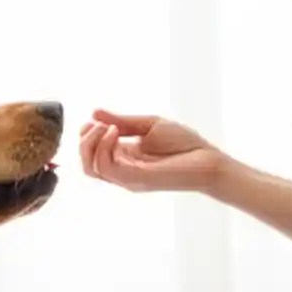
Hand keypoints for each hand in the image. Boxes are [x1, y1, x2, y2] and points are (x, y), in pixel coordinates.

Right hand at [78, 110, 227, 193]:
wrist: (208, 160)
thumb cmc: (184, 144)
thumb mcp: (148, 125)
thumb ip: (122, 121)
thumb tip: (94, 112)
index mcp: (124, 159)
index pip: (91, 156)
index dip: (85, 137)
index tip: (93, 120)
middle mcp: (123, 171)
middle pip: (86, 164)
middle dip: (84, 141)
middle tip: (97, 124)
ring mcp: (128, 177)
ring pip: (92, 168)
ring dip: (93, 143)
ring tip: (108, 127)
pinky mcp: (136, 178)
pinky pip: (108, 167)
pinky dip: (105, 147)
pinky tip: (116, 132)